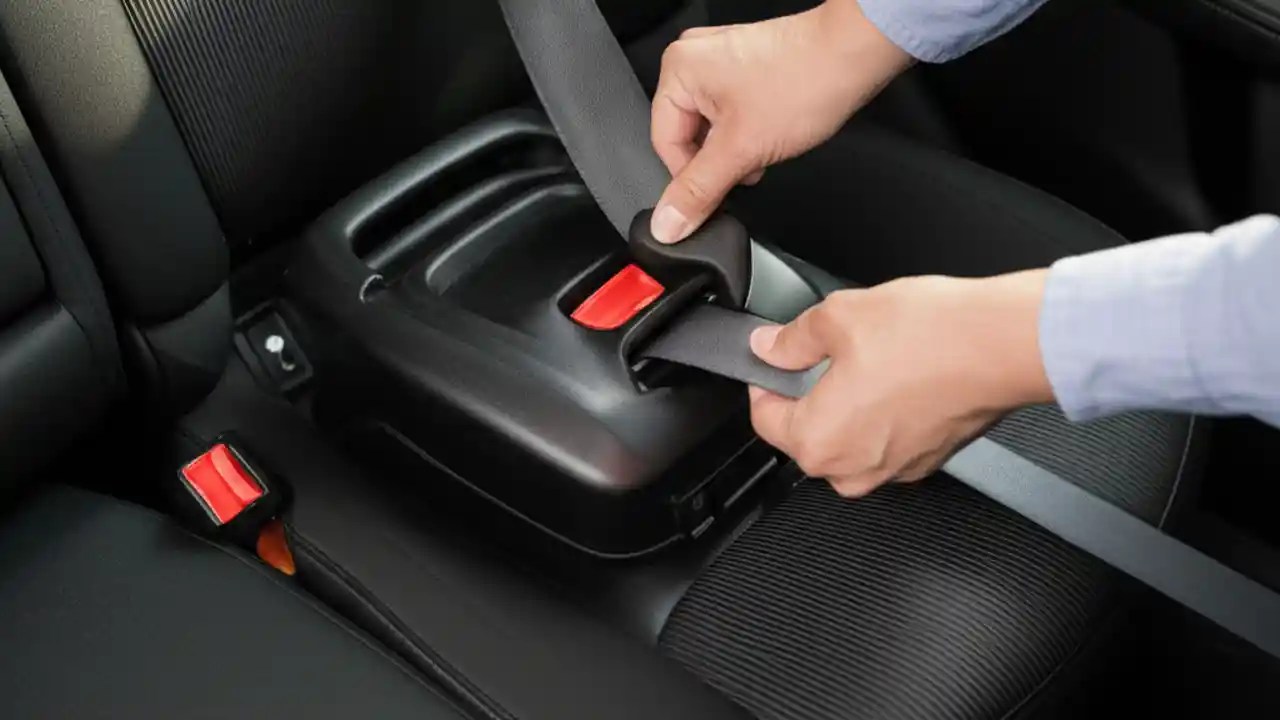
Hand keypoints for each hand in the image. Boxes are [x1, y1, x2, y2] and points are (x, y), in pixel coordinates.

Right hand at [649, 0, 911, 243]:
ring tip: (766, 144)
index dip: (690, 178)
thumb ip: (699, 191)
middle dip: (718, 160)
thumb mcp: (741, 150)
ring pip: (712, 127)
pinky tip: (773, 131)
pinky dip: (748, 131)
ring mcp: (721, 59)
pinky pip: (731, 112)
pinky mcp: (745, 66)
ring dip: (736, 148)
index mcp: (678, 70)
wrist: (856, 54)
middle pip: (687, 135)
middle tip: (749, 164)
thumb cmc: (806, 81)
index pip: (665, 144)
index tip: (713, 196)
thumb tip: (669, 224)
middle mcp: (693, 58)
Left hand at [748, 271, 1054, 497]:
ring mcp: (893, 470)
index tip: (773, 362)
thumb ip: (791, 340)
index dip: (764, 384)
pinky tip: (901, 376)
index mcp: (817, 442)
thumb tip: (770, 347)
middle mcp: (852, 469)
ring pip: (849, 439)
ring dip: (849, 406)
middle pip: (807, 435)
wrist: (1002, 346)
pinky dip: (886, 414)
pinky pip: (887, 440)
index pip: (765, 419)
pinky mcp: (927, 460)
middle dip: (809, 396)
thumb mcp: (837, 318)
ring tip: (870, 360)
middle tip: (826, 353)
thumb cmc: (928, 337)